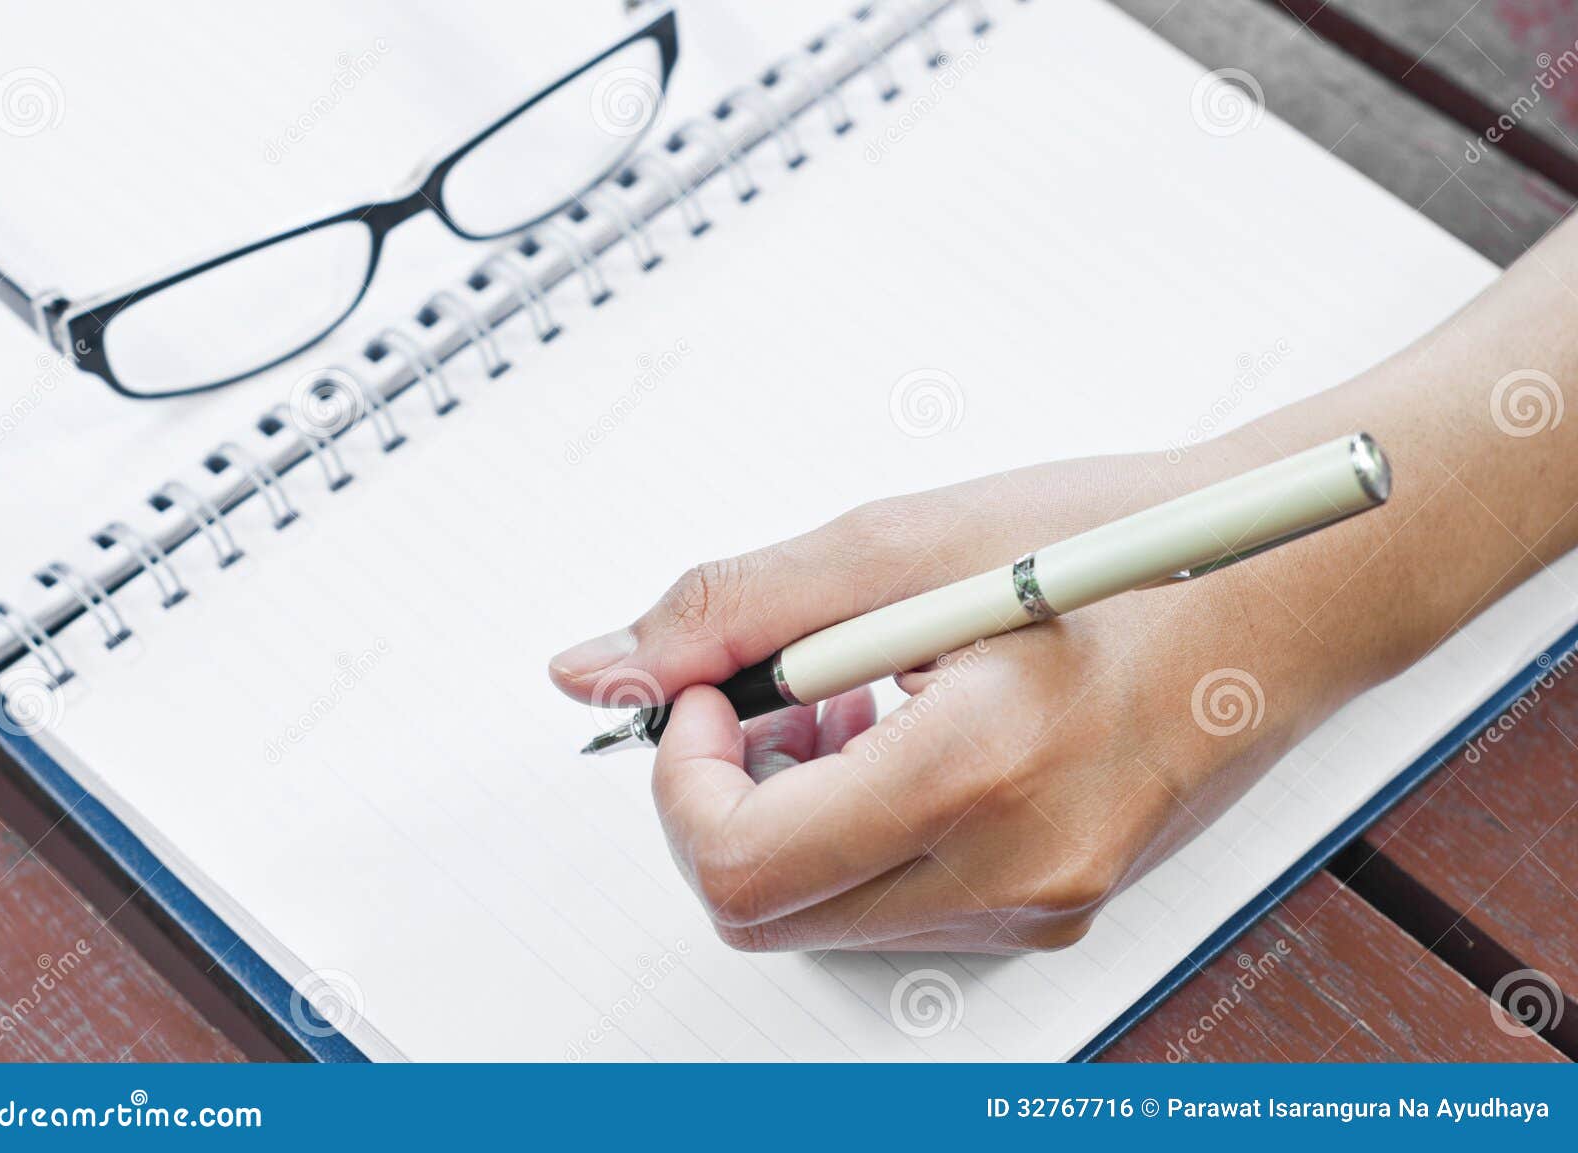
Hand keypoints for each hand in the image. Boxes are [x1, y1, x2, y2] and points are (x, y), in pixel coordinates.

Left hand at [550, 434, 1407, 953]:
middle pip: (762, 909)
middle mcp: (1011, 876)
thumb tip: (599, 667)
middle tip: (770, 695)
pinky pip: (894, 907)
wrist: (1282, 592)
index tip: (705, 700)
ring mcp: (1037, 908)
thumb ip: (734, 606)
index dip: (684, 780)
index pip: (740, 863)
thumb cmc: (1126, 546)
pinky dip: (859, 828)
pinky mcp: (1050, 911)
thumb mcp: (906, 541)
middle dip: (727, 799)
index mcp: (976, 772)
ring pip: (821, 913)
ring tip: (856, 697)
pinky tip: (905, 736)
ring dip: (793, 809)